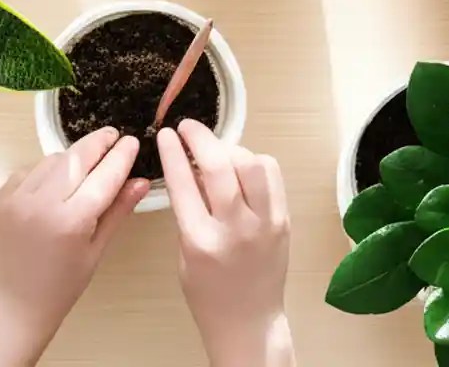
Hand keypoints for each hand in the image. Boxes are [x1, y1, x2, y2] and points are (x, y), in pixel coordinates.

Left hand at [0, 127, 150, 366]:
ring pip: (51, 160)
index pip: (104, 177)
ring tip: (84, 166)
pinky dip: (45, 172)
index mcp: (71, 222)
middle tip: (113, 135)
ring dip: (71, 158)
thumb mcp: (96, 251)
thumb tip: (141, 180)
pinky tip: (54, 184)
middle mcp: (41, 204)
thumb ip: (117, 211)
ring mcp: (15, 199)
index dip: (121, 156)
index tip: (132, 141)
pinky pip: (28, 172)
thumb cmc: (63, 285)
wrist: (13, 305)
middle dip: (97, 143)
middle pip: (76, 158)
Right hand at [159, 120, 295, 366]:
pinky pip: (271, 175)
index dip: (172, 151)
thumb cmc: (207, 291)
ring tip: (218, 153)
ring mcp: (264, 223)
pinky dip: (254, 162)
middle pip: (219, 165)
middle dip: (200, 137)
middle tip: (188, 127)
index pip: (183, 183)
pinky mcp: (283, 220)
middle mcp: (235, 229)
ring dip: (230, 149)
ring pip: (252, 163)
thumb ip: (188, 210)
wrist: (248, 320)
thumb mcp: (184, 252)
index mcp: (201, 241)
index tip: (166, 133)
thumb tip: (191, 166)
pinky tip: (241, 167)